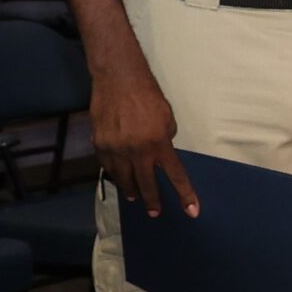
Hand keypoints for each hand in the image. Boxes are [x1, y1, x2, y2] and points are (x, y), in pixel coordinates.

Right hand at [92, 55, 198, 218]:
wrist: (118, 79)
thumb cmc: (148, 95)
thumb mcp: (167, 117)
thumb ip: (165, 139)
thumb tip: (159, 156)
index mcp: (159, 143)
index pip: (175, 175)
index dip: (185, 195)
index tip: (192, 211)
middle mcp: (137, 150)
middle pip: (145, 184)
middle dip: (152, 200)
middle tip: (155, 211)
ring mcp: (116, 149)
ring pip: (123, 179)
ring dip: (130, 190)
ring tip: (134, 197)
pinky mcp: (99, 144)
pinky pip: (107, 167)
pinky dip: (114, 174)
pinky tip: (118, 177)